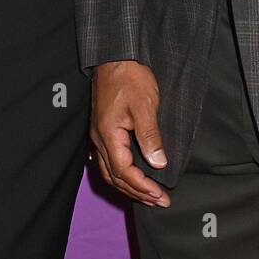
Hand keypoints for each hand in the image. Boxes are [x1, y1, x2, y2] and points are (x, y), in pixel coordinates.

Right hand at [89, 61, 170, 206]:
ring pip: (109, 170)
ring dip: (128, 185)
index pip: (124, 171)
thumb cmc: (130, 78)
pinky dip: (119, 173)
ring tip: (147, 194)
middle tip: (159, 201)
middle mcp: (99, 138)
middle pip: (115, 176)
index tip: (160, 196)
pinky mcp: (101, 128)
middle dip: (137, 192)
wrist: (115, 57)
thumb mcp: (145, 106)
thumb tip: (158, 163)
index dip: (143, 187)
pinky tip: (126, 176)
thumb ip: (150, 136)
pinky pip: (106, 159)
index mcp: (108, 134)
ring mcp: (98, 134)